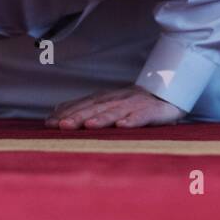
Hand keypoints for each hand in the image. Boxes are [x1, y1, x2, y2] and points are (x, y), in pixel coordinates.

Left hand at [45, 87, 185, 129]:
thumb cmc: (134, 103)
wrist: (169, 92)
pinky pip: (142, 116)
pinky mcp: (154, 111)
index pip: (83, 105)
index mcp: (106, 99)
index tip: (50, 123)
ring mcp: (136, 105)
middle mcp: (118, 100)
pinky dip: (132, 120)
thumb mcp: (108, 103)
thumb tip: (56, 113)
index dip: (67, 113)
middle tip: (63, 126)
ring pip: (116, 111)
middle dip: (79, 116)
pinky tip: (123, 126)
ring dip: (102, 119)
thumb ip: (84, 107)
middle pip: (96, 108)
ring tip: (89, 126)